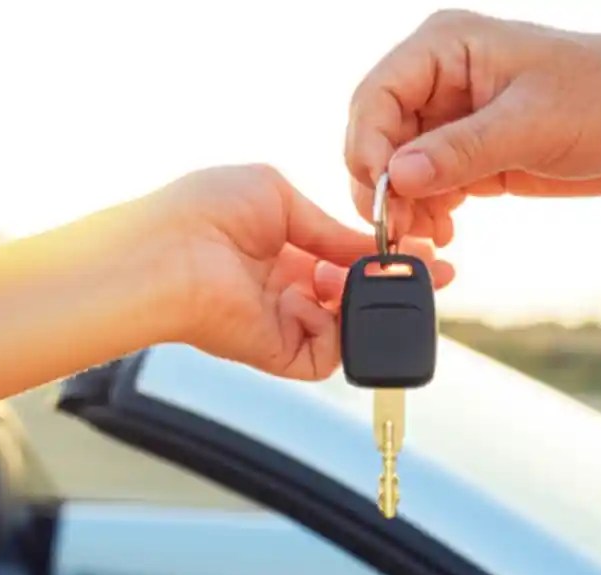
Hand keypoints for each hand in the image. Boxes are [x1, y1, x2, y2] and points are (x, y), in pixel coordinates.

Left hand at [98, 165, 452, 380]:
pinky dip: (345, 335)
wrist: (165, 254)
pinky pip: (328, 353)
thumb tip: (369, 244)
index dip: (381, 253)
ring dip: (374, 304)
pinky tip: (346, 305)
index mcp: (277, 244)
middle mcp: (281, 286)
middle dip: (394, 283)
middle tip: (435, 272)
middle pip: (352, 293)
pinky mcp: (277, 352)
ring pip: (348, 324)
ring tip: (394, 282)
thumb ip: (328, 225)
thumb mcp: (277, 195)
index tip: (420, 248)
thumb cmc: (201, 212)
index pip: (342, 254)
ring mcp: (281, 320)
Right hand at [345, 10, 600, 243]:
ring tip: (427, 240)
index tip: (380, 195)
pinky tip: (444, 234)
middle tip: (399, 231)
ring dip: (403, 207)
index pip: (376, 96)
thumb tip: (395, 177)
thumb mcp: (531, 124)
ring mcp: (455, 118)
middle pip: (378, 136)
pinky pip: (429, 186)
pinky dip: (427, 212)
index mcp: (446, 46)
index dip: (366, 147)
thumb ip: (460, 151)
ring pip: (399, 168)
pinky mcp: (473, 153)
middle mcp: (441, 78)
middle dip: (382, 186)